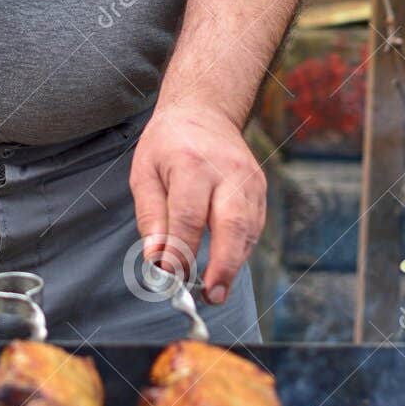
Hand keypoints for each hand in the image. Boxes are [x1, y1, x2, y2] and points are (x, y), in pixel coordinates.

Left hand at [129, 106, 265, 304]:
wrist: (203, 110)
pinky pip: (255, 225)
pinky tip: (227, 263)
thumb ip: (151, 216)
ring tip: (217, 289)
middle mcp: (226, 170)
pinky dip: (242, 248)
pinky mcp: (260, 187)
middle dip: (223, 265)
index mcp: (191, 163)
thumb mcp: (144, 171)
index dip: (181, 251)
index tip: (170, 276)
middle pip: (232, 223)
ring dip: (234, 262)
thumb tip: (156, 258)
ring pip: (248, 228)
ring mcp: (249, 178)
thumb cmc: (168, 143)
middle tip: (211, 295)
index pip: (188, 216)